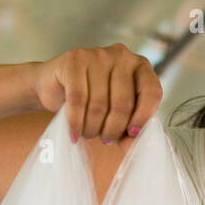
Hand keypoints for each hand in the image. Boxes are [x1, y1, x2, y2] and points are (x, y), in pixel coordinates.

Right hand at [33, 44, 162, 142]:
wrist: (53, 85)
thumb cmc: (90, 101)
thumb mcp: (115, 115)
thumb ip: (129, 130)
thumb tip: (134, 149)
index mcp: (140, 66)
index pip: (152, 92)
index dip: (143, 117)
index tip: (130, 134)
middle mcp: (122, 55)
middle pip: (124, 103)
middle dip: (112, 129)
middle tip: (105, 139)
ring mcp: (97, 55)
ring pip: (99, 104)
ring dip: (93, 128)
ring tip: (88, 134)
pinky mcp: (74, 60)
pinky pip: (78, 100)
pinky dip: (76, 122)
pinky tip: (74, 133)